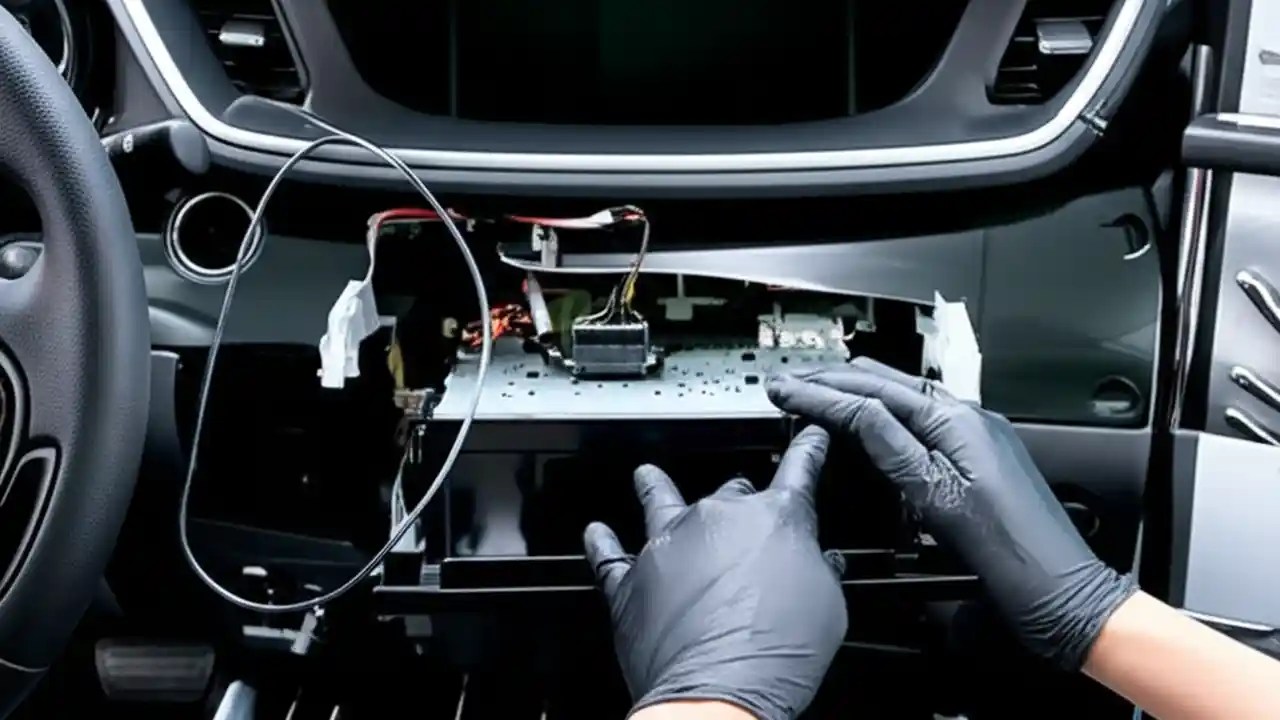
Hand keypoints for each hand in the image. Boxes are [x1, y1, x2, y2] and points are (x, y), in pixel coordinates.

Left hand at [582, 427, 846, 719]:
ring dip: (654, 486)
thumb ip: (820, 573)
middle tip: (743, 519)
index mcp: (775, 518)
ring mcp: (669, 545)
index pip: (798, 470)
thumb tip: (820, 563)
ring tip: (646, 475)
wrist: (718, 692)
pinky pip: (609, 554)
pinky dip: (601, 542)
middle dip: (738, 499)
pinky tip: (596, 532)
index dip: (807, 450)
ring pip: (659, 500)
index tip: (808, 437)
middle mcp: (718, 518)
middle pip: (730, 492)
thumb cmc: (777, 654)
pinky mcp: (631, 580)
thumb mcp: (827, 608)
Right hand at [766, 358, 1136, 670]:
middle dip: (834, 381)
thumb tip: (853, 411)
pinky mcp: (980, 459)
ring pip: (904, 400)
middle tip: (791, 384)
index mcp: (957, 422)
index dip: (822, 391)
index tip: (784, 389)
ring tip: (818, 394)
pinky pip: (923, 422)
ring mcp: (977, 437)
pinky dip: (884, 416)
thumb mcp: (938, 500)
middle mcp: (970, 419)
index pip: (872, 395)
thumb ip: (893, 450)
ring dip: (857, 395)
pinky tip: (868, 425)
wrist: (1063, 594)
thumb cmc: (1013, 557)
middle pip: (888, 385)